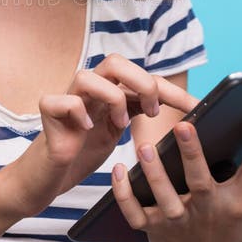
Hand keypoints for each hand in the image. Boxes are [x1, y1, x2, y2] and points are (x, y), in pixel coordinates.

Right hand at [0, 54, 196, 218]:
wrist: (44, 180)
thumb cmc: (80, 153)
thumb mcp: (116, 132)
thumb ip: (136, 112)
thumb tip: (175, 111)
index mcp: (107, 92)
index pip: (143, 79)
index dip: (172, 91)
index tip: (197, 107)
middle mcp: (88, 91)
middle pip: (116, 62)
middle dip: (142, 81)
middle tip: (153, 111)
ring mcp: (67, 101)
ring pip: (87, 75)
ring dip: (111, 98)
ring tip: (119, 124)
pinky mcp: (48, 116)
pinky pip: (60, 100)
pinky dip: (76, 111)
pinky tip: (86, 129)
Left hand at [112, 108, 241, 241]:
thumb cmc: (237, 235)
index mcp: (240, 203)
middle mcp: (209, 211)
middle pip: (201, 181)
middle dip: (193, 154)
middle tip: (183, 126)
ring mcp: (178, 222)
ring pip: (163, 196)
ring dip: (152, 172)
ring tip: (144, 147)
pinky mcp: (151, 229)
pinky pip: (133, 211)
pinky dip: (123, 193)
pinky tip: (116, 170)